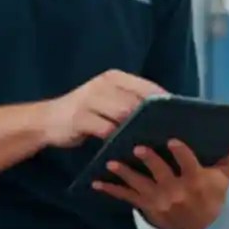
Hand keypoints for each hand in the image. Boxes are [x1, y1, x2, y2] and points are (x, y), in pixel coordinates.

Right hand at [40, 70, 167, 148]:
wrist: (47, 120)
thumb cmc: (85, 112)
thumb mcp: (106, 100)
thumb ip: (129, 102)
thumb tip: (163, 114)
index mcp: (114, 77)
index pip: (147, 87)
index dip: (165, 102)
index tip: (180, 117)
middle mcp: (103, 84)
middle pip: (137, 101)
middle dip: (154, 118)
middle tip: (170, 134)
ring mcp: (91, 100)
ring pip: (124, 114)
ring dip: (139, 129)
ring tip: (154, 143)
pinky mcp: (81, 118)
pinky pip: (106, 130)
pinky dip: (119, 140)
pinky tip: (129, 150)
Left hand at [94, 140, 228, 228]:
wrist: (198, 222)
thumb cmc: (211, 193)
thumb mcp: (226, 177)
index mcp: (196, 181)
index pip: (189, 165)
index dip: (181, 153)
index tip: (173, 140)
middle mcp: (177, 192)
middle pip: (162, 173)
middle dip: (149, 160)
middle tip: (138, 147)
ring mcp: (159, 200)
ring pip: (140, 184)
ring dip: (125, 173)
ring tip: (111, 163)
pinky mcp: (146, 206)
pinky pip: (126, 197)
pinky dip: (110, 190)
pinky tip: (96, 182)